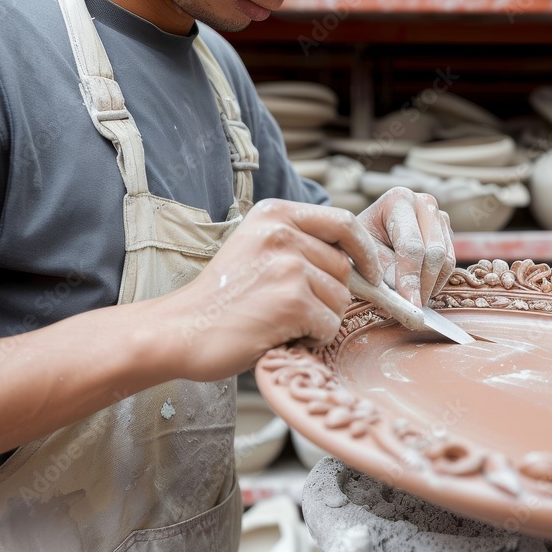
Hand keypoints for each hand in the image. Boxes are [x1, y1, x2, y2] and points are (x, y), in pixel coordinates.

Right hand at [169, 199, 382, 380]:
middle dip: (329, 295)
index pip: (344, 223)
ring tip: (281, 321)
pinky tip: (281, 334)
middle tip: (292, 310)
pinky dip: (312, 338)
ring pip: (340, 299)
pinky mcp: (292, 300)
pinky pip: (329, 324)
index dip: (364, 251)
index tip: (370, 273)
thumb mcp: (256, 249)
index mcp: (275, 214)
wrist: (181, 330)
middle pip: (344, 268)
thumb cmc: (223, 298)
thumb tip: (357, 259)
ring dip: (320, 319)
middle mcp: (282, 233)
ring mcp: (288, 266)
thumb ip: (299, 243)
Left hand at [355, 187, 455, 306]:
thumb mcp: (364, 256)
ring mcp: (440, 216)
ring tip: (413, 299)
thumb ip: (385, 275)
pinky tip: (419, 288)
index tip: (410, 304)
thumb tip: (409, 302)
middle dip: (424, 284)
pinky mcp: (447, 232)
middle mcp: (424, 203)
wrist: (366, 232)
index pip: (411, 246)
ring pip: (447, 260)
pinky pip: (451, 263)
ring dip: (431, 285)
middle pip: (435, 252)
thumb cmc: (360, 244)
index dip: (410, 278)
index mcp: (398, 200)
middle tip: (412, 307)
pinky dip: (436, 281)